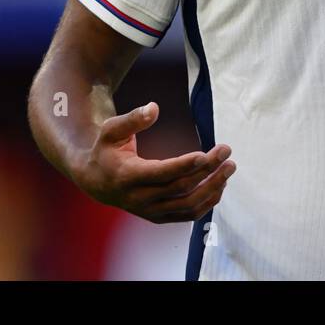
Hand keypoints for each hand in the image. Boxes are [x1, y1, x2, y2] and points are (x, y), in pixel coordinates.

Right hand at [73, 102, 235, 223]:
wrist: (94, 180)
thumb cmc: (106, 149)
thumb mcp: (111, 129)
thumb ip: (132, 119)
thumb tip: (154, 107)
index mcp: (127, 176)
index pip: (161, 174)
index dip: (184, 165)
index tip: (205, 154)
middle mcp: (139, 198)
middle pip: (180, 189)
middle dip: (207, 172)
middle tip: (227, 153)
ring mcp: (149, 210)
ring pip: (187, 206)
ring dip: (212, 188)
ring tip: (229, 168)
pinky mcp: (157, 216)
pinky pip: (186, 214)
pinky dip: (206, 203)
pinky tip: (220, 185)